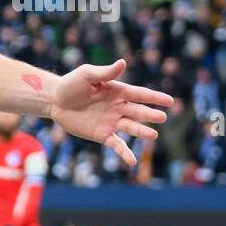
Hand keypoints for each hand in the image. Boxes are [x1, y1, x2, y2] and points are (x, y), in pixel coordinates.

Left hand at [48, 60, 171, 166]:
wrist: (55, 102)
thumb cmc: (71, 85)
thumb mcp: (86, 74)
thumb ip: (105, 72)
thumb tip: (122, 62)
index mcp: (118, 91)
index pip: (140, 94)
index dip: (154, 98)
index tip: (169, 101)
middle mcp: (119, 107)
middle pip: (138, 111)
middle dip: (149, 115)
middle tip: (162, 118)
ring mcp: (112, 122)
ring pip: (130, 127)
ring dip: (141, 131)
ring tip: (153, 135)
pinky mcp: (102, 134)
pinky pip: (116, 144)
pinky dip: (124, 153)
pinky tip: (132, 162)